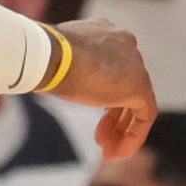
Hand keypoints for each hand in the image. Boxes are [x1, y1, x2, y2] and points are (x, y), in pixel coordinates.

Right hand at [46, 18, 154, 159]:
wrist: (48, 55)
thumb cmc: (41, 57)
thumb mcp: (52, 61)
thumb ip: (62, 68)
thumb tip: (44, 77)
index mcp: (103, 32)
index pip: (110, 66)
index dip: (102, 95)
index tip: (89, 112)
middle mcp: (123, 43)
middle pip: (124, 85)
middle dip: (112, 116)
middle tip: (99, 139)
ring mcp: (134, 63)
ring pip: (135, 101)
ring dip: (120, 129)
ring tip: (107, 152)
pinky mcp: (139, 86)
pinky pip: (144, 115)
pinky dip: (133, 136)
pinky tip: (117, 153)